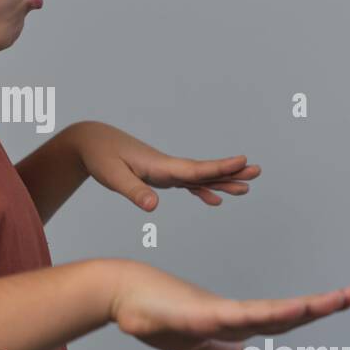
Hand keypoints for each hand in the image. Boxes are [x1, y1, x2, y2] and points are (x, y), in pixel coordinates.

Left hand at [71, 121, 259, 209]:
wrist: (92, 142)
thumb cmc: (101, 157)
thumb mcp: (113, 176)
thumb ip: (134, 192)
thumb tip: (154, 208)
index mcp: (160, 166)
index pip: (195, 169)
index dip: (219, 167)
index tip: (242, 161)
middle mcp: (167, 167)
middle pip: (204, 171)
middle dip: (230, 172)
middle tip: (257, 171)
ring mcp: (165, 171)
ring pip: (199, 177)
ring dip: (222, 181)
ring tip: (246, 187)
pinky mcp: (159, 176)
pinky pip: (187, 183)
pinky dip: (202, 190)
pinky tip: (214, 199)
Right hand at [107, 260, 349, 349]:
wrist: (121, 294)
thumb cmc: (151, 313)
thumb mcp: (191, 342)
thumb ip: (217, 347)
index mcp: (232, 321)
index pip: (279, 320)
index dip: (309, 312)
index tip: (341, 299)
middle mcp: (231, 314)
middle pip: (282, 315)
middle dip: (318, 306)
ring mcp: (215, 312)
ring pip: (265, 315)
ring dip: (299, 310)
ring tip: (332, 302)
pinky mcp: (198, 314)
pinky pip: (236, 317)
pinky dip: (263, 315)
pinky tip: (283, 311)